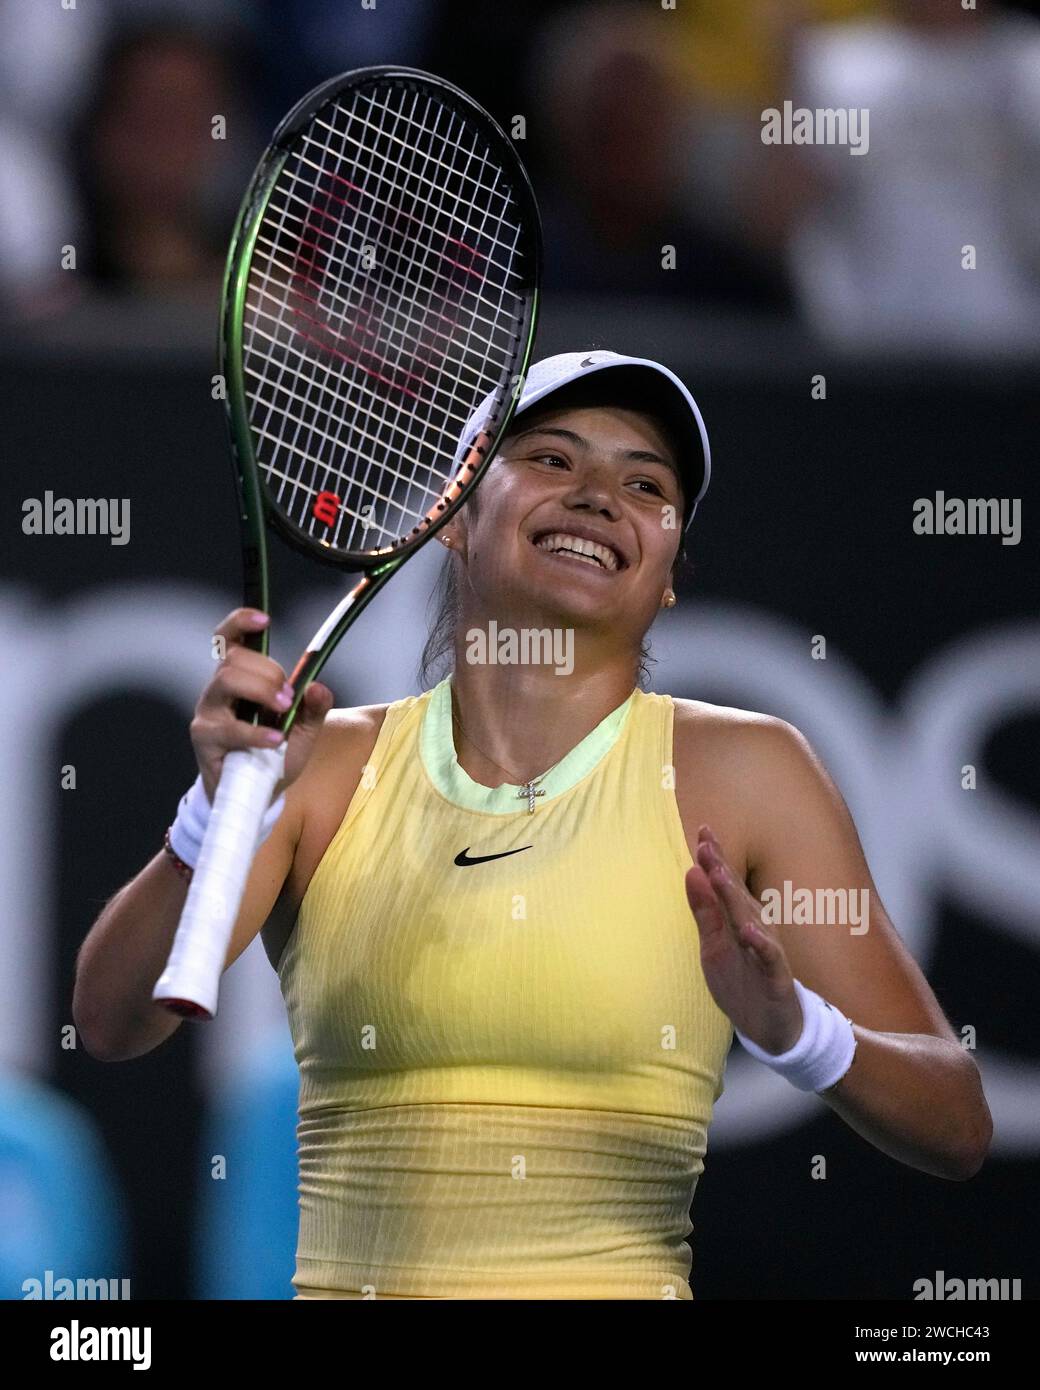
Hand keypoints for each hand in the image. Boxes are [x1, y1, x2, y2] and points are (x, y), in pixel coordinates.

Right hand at [190, 608, 333, 802]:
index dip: (241, 622)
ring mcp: (208, 713)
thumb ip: (313, 709)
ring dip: (261, 690)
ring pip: (226, 680)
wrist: (254, 797)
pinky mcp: (205, 739)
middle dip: (268, 672)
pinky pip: (228, 727)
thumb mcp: (302, 732)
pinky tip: (275, 740)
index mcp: (239, 679)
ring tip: (283, 711)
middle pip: (234, 659)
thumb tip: (318, 688)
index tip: (264, 620)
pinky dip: (256, 732)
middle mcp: (218, 691)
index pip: (229, 640)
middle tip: (288, 699)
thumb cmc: (272, 758)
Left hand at [685, 826, 803, 1054]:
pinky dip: (760, 943)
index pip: (724, 885)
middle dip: (721, 868)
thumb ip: (705, 911)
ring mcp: (767, 951)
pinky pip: (768, 957)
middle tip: (706, 841)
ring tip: (720, 874)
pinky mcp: (777, 976)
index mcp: (739, 919)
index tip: (702, 829)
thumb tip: (692, 872)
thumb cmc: (743, 982)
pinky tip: (750, 931)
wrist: (774, 1027)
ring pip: (751, 920)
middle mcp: (755, 928)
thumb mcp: (715, 946)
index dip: (714, 858)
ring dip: (736, 897)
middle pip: (736, 895)